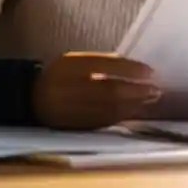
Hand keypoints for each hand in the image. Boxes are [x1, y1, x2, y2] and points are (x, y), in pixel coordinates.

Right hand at [32, 52, 161, 129]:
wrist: (31, 99)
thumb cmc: (60, 76)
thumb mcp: (75, 61)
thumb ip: (100, 62)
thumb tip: (133, 67)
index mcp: (68, 66)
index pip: (103, 65)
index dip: (128, 69)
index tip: (150, 71)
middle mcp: (67, 88)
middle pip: (108, 90)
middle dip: (136, 91)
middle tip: (156, 89)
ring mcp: (69, 109)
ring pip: (107, 109)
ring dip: (133, 105)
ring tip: (150, 100)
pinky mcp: (73, 125)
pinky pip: (102, 122)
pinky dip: (121, 116)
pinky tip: (134, 111)